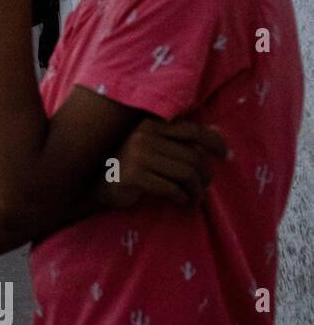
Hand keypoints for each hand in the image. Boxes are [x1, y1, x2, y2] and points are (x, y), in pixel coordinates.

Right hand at [101, 119, 227, 208]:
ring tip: (196, 198)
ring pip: (185, 173)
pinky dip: (181, 197)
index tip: (227, 156)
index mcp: (152, 124)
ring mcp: (136, 154)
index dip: (216, 142)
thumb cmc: (132, 165)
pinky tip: (181, 201)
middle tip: (205, 187)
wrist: (97, 184)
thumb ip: (182, 139)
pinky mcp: (132, 175)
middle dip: (206, 175)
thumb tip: (218, 132)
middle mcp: (144, 135)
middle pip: (193, 156)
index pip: (194, 130)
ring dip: (196, 190)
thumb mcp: (157, 147)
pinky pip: (170, 188)